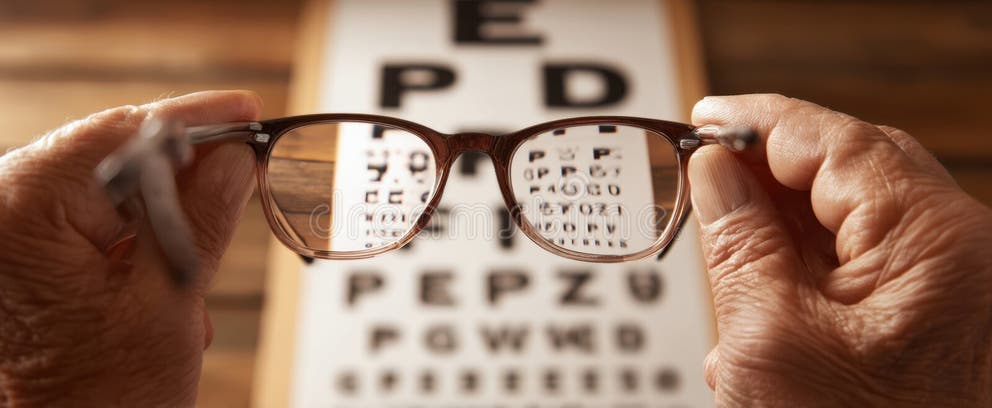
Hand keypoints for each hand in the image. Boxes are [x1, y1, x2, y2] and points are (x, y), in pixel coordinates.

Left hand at [0, 91, 260, 405]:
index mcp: (25, 213)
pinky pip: (92, 222)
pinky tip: (166, 281)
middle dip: (182, 172)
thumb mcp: (170, 299)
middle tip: (243, 174)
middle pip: (112, 157)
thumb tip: (232, 160)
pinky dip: (139, 240)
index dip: (194, 119)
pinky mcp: (28, 260)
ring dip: (165, 216)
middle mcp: (5, 216)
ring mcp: (14, 238)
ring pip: (108, 190)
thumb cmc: (101, 401)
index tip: (244, 111)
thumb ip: (201, 217)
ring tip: (195, 267)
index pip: (122, 133)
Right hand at [688, 94, 991, 405]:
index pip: (836, 142)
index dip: (759, 121)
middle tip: (701, 170)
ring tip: (724, 254)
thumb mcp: (772, 341)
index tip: (705, 118)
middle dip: (767, 169)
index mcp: (933, 242)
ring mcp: (949, 284)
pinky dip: (805, 269)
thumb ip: (738, 243)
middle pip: (848, 171)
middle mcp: (957, 252)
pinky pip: (862, 264)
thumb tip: (714, 175)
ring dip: (780, 226)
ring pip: (852, 217)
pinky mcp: (933, 315)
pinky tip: (760, 300)